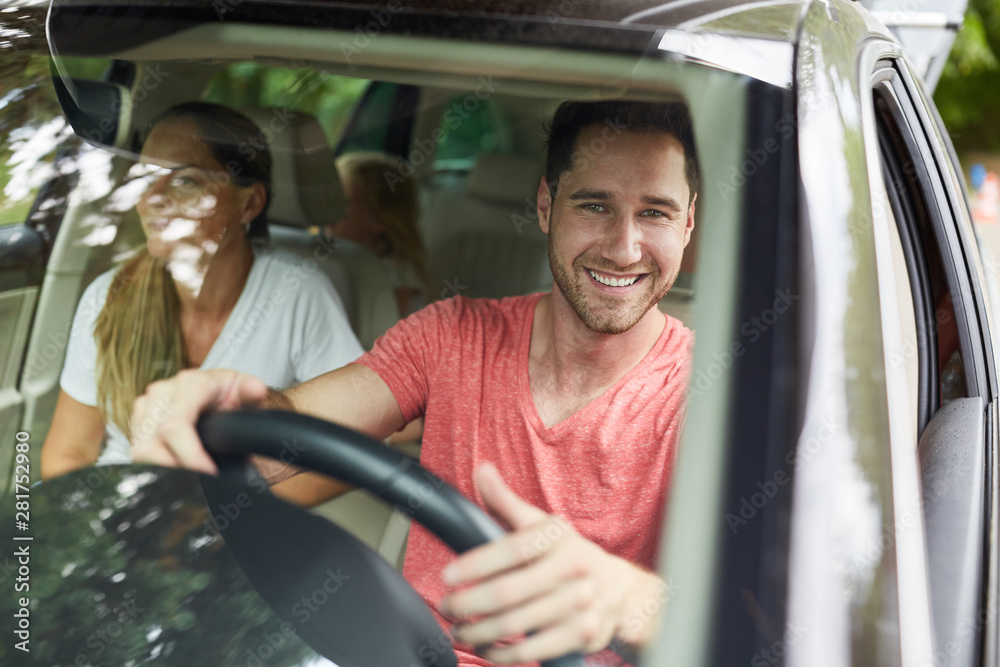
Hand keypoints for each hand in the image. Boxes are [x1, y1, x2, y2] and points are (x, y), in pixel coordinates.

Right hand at [130, 368, 267, 473]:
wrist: (211, 388)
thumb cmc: (227, 392)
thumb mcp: (243, 389)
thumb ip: (250, 392)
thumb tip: (256, 389)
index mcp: (188, 384)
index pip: (175, 426)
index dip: (190, 456)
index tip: (210, 474)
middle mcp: (159, 394)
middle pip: (151, 446)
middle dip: (176, 471)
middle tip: (202, 485)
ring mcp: (144, 409)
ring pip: (141, 453)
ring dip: (164, 472)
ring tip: (191, 483)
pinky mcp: (136, 424)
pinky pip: (138, 454)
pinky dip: (157, 468)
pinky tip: (177, 476)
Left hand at [439, 463, 663, 663]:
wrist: (618, 589)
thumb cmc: (568, 553)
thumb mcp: (543, 525)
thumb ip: (507, 502)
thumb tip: (482, 471)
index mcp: (558, 537)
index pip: (511, 549)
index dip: (475, 565)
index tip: (448, 576)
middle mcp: (573, 568)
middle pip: (509, 592)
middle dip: (469, 603)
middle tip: (448, 606)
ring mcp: (580, 603)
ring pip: (518, 623)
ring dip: (480, 631)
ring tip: (461, 629)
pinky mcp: (584, 634)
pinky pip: (536, 650)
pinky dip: (505, 654)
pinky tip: (488, 649)